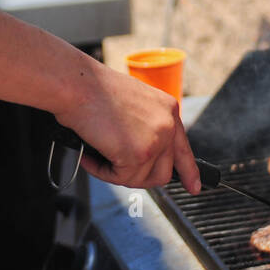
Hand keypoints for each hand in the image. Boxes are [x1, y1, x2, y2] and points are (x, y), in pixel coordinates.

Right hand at [56, 62, 201, 193]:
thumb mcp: (131, 103)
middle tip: (115, 169)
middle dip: (139, 176)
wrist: (76, 83)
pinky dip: (101, 171)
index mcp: (168, 109)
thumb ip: (144, 126)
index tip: (193, 186)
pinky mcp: (137, 155)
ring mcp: (155, 141)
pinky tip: (90, 155)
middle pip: (163, 171)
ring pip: (140, 178)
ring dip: (116, 173)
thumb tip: (141, 152)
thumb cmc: (92, 88)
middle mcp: (167, 125)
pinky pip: (119, 178)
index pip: (183, 148)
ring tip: (97, 155)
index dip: (188, 171)